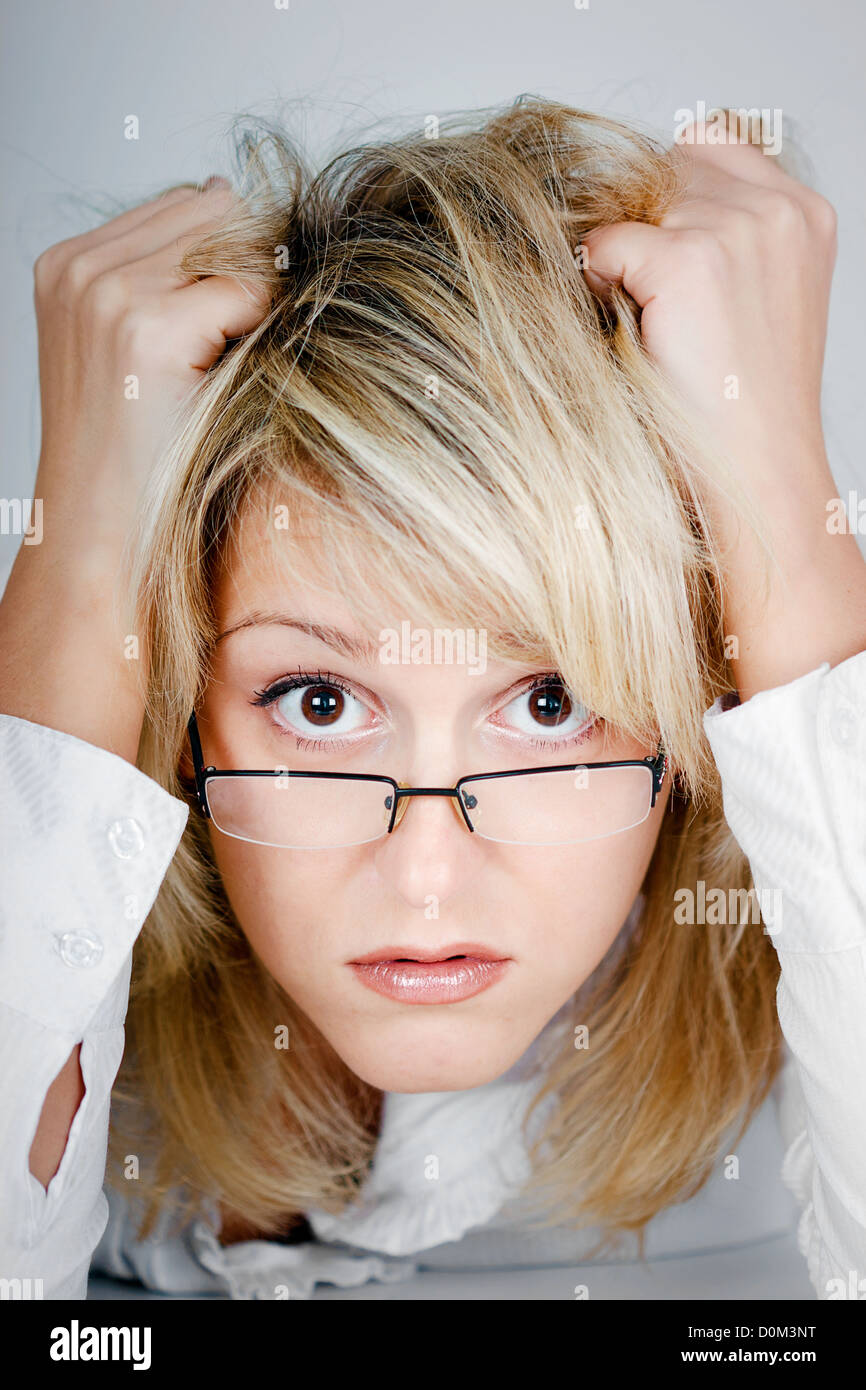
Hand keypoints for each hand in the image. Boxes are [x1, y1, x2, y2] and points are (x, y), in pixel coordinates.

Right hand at [32, 179, 269, 556]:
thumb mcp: (133, 344)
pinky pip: (248, 291)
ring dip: (253, 301)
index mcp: (67, 263)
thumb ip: (170, 271)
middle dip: (247, 267)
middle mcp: (80, 267)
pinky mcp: (146, 326)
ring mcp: (109, 292)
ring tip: (222, 366)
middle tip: (235, 347)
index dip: (228, 257)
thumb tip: (229, 192)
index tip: (229, 323)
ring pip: (234, 247)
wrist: (101, 526)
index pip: (183, 207)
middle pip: (212, 212)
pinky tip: (224, 381)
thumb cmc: (131, 449)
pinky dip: (257, 332)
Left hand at [579, 122, 865, 699]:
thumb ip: (716, 240)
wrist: (753, 470)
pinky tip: (630, 331)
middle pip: (662, 170)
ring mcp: (737, 231)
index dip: (663, 197)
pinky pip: (605, 245)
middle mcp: (778, 211)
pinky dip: (599, 286)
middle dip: (635, 225)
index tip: (651, 254)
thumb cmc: (740, 406)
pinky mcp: (690, 261)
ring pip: (630, 206)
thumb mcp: (750, 304)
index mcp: (804, 215)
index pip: (707, 145)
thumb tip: (629, 209)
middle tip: (637, 299)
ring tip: (641, 323)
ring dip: (617, 259)